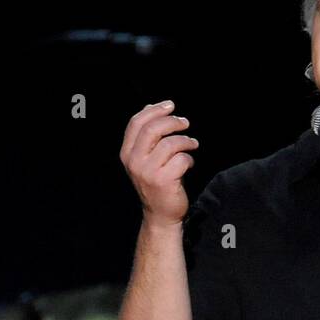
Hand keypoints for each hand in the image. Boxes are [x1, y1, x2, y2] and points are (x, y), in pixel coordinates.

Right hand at [120, 100, 198, 226]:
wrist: (160, 214)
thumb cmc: (156, 182)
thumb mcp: (145, 158)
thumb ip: (146, 135)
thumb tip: (150, 106)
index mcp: (127, 154)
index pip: (136, 123)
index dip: (154, 110)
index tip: (170, 105)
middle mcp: (134, 162)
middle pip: (153, 129)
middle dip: (173, 121)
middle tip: (185, 123)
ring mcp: (147, 172)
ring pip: (170, 143)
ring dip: (186, 141)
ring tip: (192, 145)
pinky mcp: (163, 180)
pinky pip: (181, 159)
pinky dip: (189, 159)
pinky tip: (189, 164)